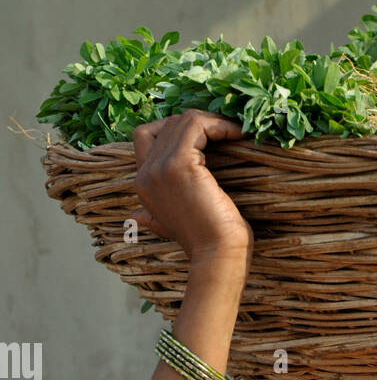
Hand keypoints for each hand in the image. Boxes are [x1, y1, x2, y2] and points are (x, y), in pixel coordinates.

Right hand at [131, 110, 253, 265]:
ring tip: (234, 130)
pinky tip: (237, 133)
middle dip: (198, 123)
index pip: (146, 136)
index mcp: (142, 186)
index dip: (176, 129)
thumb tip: (136, 218)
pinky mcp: (180, 165)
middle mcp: (145, 174)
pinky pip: (196, 126)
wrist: (217, 258)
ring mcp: (160, 168)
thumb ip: (152, 218)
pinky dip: (218, 124)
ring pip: (181, 121)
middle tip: (226, 131)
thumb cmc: (206, 244)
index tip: (208, 137)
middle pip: (166, 124)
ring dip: (211, 121)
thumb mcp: (171, 228)